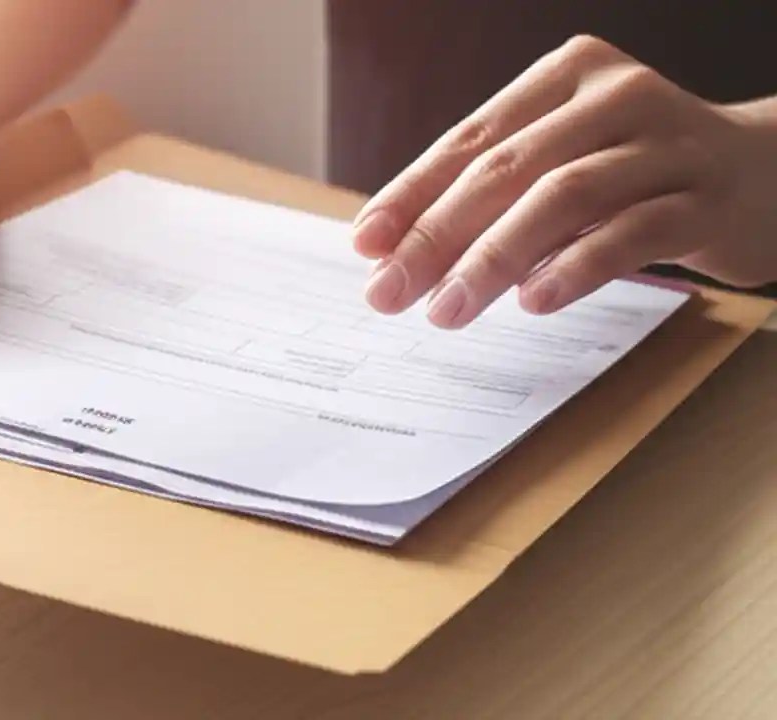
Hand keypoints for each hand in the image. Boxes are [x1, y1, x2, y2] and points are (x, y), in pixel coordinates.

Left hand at [352, 35, 776, 327]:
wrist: (768, 173)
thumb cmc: (637, 170)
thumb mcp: (565, 160)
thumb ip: (494, 190)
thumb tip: (394, 250)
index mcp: (567, 76)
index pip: (470, 139)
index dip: (412, 194)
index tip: (366, 246)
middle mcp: (616, 97)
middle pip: (508, 169)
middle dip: (438, 236)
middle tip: (390, 293)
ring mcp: (667, 145)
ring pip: (564, 198)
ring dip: (495, 260)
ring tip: (448, 311)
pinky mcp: (706, 200)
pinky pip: (631, 232)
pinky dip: (575, 267)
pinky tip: (532, 302)